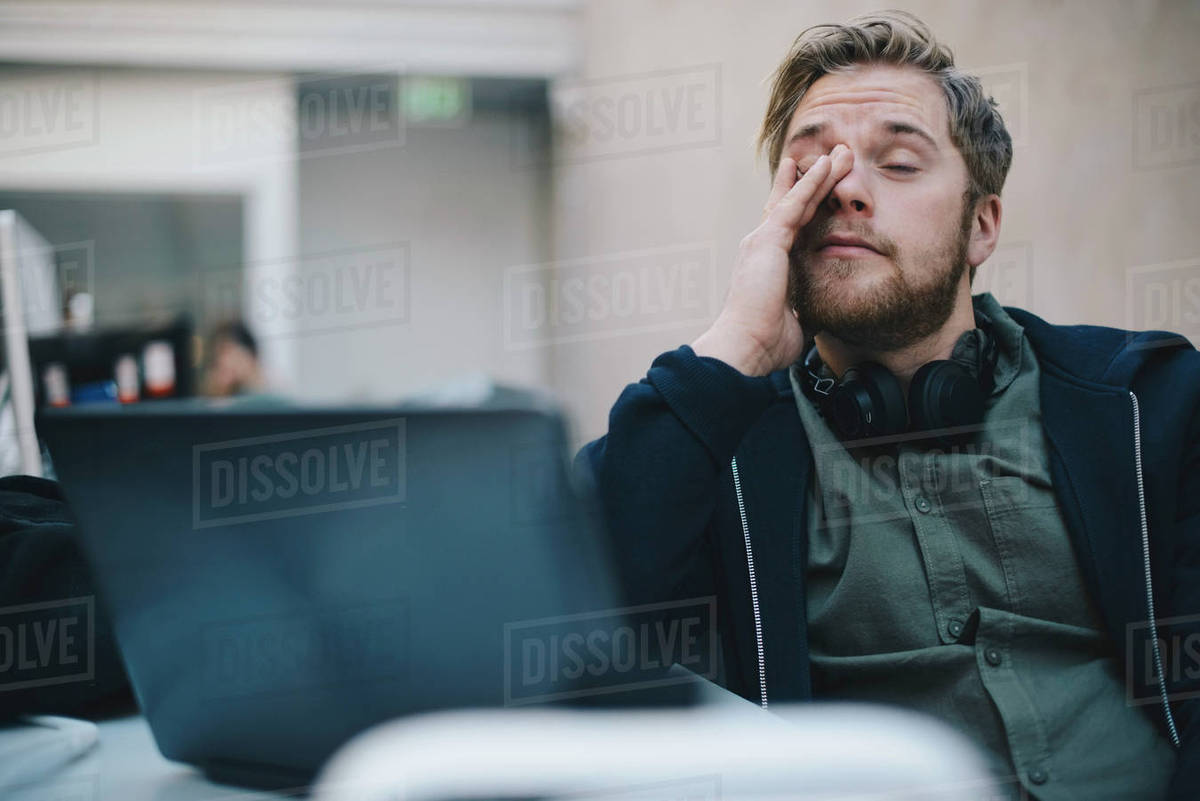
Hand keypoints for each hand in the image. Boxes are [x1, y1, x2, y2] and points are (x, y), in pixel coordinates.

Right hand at [692, 144, 852, 375]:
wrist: (746, 346)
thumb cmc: (766, 342)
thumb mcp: (796, 322)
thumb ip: (806, 310)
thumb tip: (819, 315)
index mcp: (766, 265)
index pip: (789, 227)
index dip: (804, 206)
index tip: (817, 188)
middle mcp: (761, 247)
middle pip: (791, 205)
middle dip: (811, 181)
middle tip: (828, 158)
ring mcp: (762, 240)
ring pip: (797, 198)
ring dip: (819, 174)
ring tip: (839, 152)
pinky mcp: (768, 239)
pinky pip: (795, 204)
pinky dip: (812, 183)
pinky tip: (827, 165)